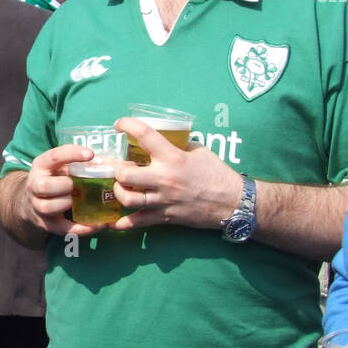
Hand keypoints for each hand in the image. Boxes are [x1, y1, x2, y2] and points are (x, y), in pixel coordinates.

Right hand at [20, 145, 109, 237]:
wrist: (31, 200)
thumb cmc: (54, 179)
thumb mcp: (59, 166)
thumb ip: (77, 164)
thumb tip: (106, 164)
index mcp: (40, 166)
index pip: (53, 156)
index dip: (71, 154)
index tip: (90, 154)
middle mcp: (34, 186)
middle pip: (43, 186)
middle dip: (64, 186)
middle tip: (75, 185)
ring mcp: (37, 206)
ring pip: (47, 207)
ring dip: (66, 203)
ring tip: (78, 201)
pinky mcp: (46, 224)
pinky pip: (62, 229)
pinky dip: (80, 228)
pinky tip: (96, 225)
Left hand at [109, 118, 239, 231]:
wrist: (233, 202)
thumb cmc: (217, 173)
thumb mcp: (199, 151)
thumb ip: (178, 144)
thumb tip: (163, 139)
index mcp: (173, 158)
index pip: (145, 135)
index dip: (128, 125)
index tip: (119, 124)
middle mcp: (164, 179)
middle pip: (125, 174)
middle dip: (115, 169)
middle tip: (116, 165)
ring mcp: (163, 200)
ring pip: (128, 199)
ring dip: (117, 192)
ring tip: (119, 187)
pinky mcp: (165, 217)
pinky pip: (138, 222)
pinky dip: (123, 224)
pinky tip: (114, 222)